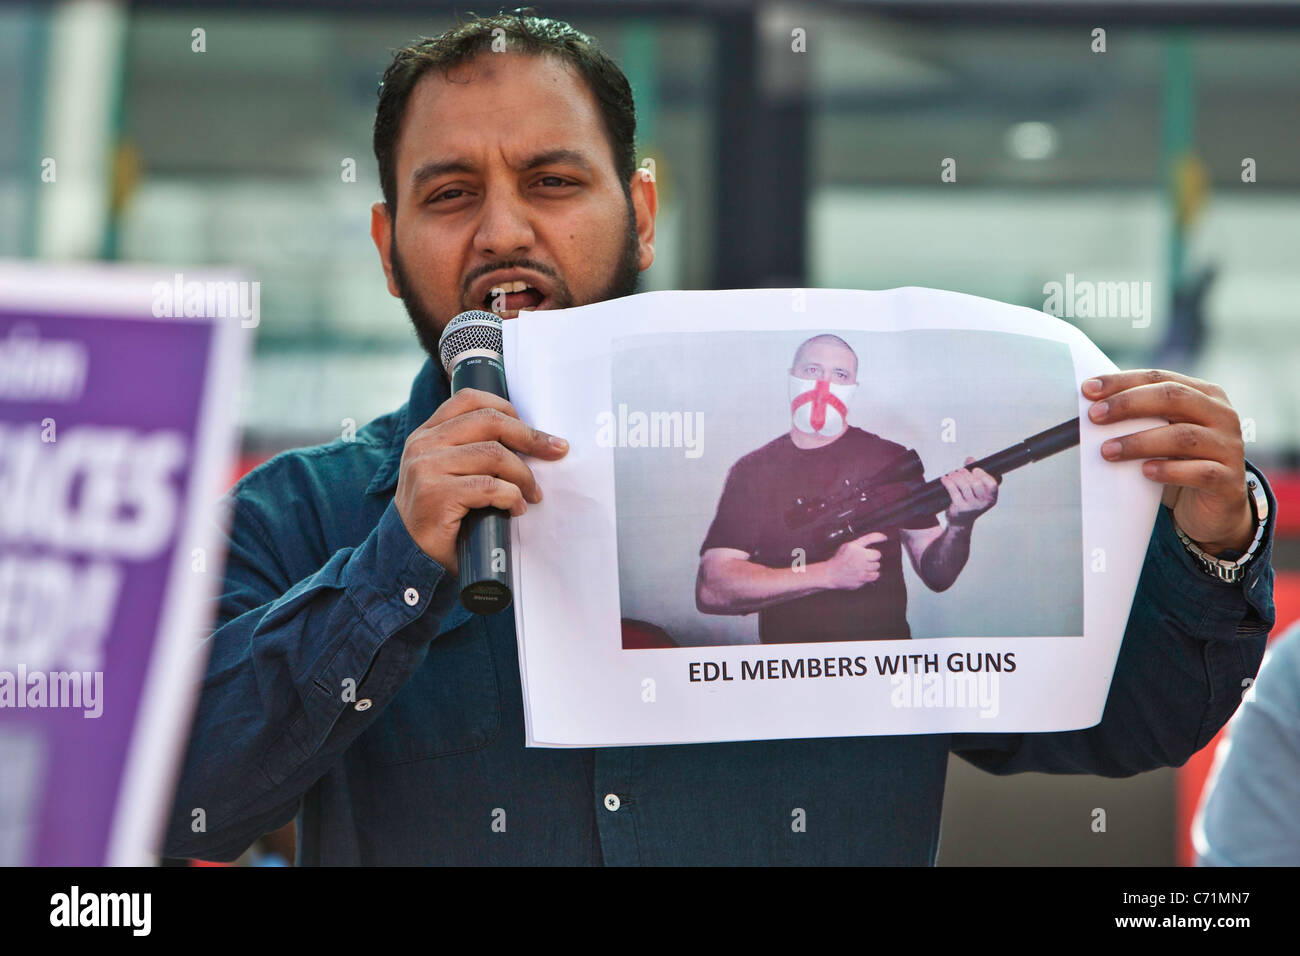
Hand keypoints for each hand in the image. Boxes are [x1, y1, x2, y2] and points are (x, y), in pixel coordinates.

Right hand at [394, 387, 568, 571]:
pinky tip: (516, 508)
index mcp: (427, 433)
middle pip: (489, 422)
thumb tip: (529, 438)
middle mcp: (423, 445)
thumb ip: (471, 449)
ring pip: (494, 455)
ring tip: (533, 494)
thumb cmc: (441, 515)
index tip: (533, 430)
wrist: (411, 556)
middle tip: (555, 452)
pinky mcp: (436, 495)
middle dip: (530, 437)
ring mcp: (426, 468)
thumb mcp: (449, 472)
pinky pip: (489, 487)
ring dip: (524, 475)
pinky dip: (512, 497)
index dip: (508, 408)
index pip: (470, 400)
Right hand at [821, 531, 887, 589]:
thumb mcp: (847, 546)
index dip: (879, 537)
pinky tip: (866, 572)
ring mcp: (861, 568)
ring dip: (873, 566)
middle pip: (877, 555)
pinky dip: (873, 574)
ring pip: (877, 565)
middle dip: (873, 556)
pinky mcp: (863, 578)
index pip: (871, 538)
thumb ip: (862, 542)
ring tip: (864, 566)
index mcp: (855, 547)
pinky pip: (875, 575)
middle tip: (866, 559)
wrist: (831, 574)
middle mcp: (859, 557)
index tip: (884, 538)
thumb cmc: (839, 560)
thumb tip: (879, 538)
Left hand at [940, 457, 998, 526]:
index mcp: (991, 498)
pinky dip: (948, 482)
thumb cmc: (969, 501)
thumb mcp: (976, 489)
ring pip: (964, 486)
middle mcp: (983, 503)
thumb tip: (970, 459)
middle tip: (959, 471)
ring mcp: (972, 507)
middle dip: (966, 474)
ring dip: (956, 477)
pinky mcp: (960, 508)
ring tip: (952, 473)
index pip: (992, 484)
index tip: (974, 470)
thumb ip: (974, 472)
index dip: (983, 475)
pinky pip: (953, 491)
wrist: (960, 521)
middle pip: (976, 483)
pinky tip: (944, 479)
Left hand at [1083, 370, 1252, 554]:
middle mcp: (1222, 415)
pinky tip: (1145, 472)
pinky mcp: (1229, 480)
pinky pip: (1199, 471)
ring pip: (1183, 436)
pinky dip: (1169, 470)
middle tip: (1094, 417)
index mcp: (1205, 395)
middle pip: (1173, 398)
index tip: (1087, 390)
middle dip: (1128, 404)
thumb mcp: (1163, 434)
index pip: (1160, 378)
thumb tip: (1090, 408)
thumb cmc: (1180, 462)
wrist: (1214, 509)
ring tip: (1107, 451)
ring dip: (1140, 442)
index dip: (1122, 382)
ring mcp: (1229, 447)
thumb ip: (1142, 418)